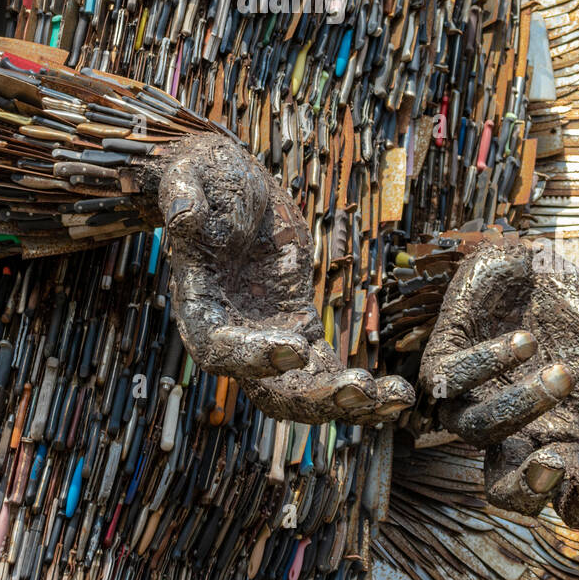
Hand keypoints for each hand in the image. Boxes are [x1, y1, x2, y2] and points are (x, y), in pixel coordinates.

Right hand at [159, 134, 413, 423]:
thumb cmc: (202, 180)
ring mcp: (268, 334)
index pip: (219, 349)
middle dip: (312, 397)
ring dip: (345, 403)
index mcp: (200, 305)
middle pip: (267, 388)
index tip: (296, 348)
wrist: (224, 186)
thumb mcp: (188, 176)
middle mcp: (233, 333)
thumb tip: (183, 212)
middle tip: (358, 391)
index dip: (253, 358)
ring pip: (302, 390)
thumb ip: (182, 194)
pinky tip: (396, 394)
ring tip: (396, 399)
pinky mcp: (296, 323)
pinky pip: (325, 368)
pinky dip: (358, 388)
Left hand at [420, 235, 578, 526]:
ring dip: (521, 407)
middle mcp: (511, 427)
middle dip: (528, 487)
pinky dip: (487, 363)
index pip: (561, 498)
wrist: (531, 260)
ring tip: (560, 371)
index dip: (578, 505)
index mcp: (556, 436)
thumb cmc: (573, 312)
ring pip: (476, 432)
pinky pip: (447, 381)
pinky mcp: (445, 360)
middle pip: (503, 491)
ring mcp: (474, 397)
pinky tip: (524, 341)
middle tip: (556, 461)